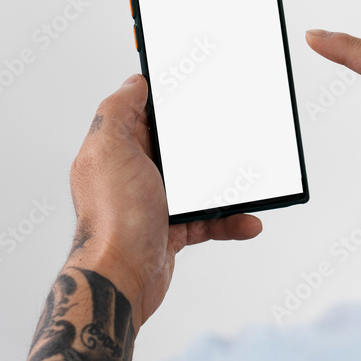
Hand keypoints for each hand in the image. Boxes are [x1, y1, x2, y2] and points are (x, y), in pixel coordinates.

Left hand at [68, 74, 262, 329]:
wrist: (121, 279)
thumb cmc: (114, 218)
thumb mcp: (110, 149)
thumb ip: (118, 110)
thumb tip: (134, 82)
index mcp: (116, 149)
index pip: (143, 113)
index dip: (167, 100)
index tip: (195, 88)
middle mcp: (132, 174)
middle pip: (176, 146)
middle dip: (205, 142)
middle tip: (233, 131)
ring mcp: (153, 203)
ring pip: (197, 185)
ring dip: (225, 185)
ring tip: (249, 183)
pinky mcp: (171, 230)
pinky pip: (208, 219)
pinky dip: (229, 221)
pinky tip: (248, 220)